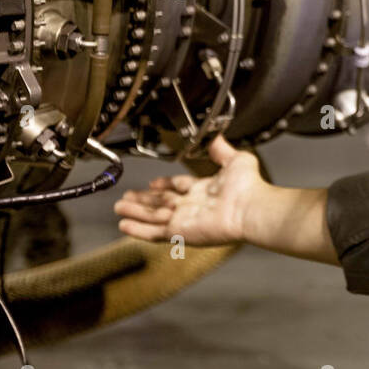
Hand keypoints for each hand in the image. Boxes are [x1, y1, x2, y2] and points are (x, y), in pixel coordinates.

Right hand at [114, 135, 265, 246]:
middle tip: (127, 197)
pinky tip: (124, 224)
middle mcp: (193, 206)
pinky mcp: (179, 232)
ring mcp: (185, 221)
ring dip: (135, 212)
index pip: (177, 187)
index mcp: (204, 190)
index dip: (164, 185)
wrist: (250, 207)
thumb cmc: (249, 187)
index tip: (153, 183)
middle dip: (143, 199)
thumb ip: (221, 149)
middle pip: (161, 203)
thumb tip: (216, 136)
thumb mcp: (235, 159)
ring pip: (153, 217)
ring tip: (119, 207)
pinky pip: (153, 232)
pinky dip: (138, 229)